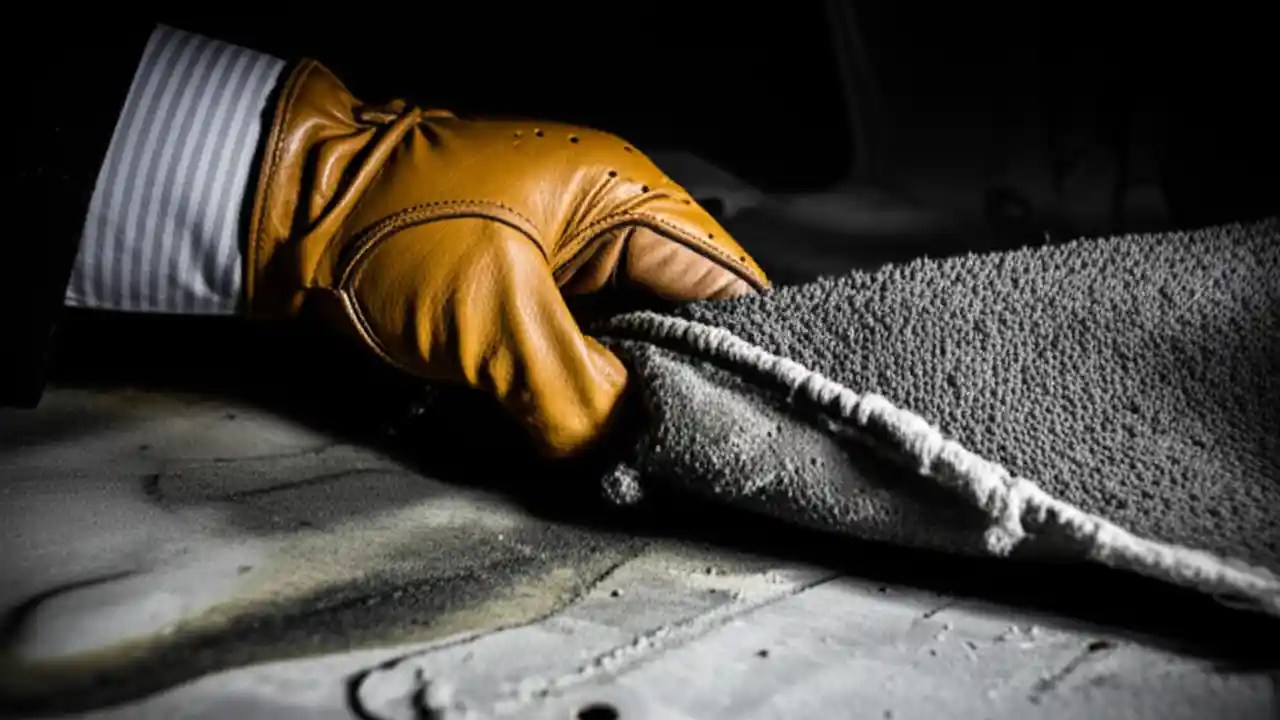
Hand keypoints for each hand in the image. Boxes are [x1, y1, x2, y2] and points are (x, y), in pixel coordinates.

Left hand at [247, 60, 768, 455]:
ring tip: (629, 459)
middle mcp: (604, 226)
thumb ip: (575, 394)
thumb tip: (620, 456)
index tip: (747, 426)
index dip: (743, 355)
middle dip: (674, 391)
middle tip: (676, 458)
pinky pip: (570, 357)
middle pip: (678, 322)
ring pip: (622, 347)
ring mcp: (559, 263)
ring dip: (618, 402)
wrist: (279, 214)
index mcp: (624, 196)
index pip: (723, 281)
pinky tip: (575, 441)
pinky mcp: (517, 297)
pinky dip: (572, 399)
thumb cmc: (387, 227)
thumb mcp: (495, 314)